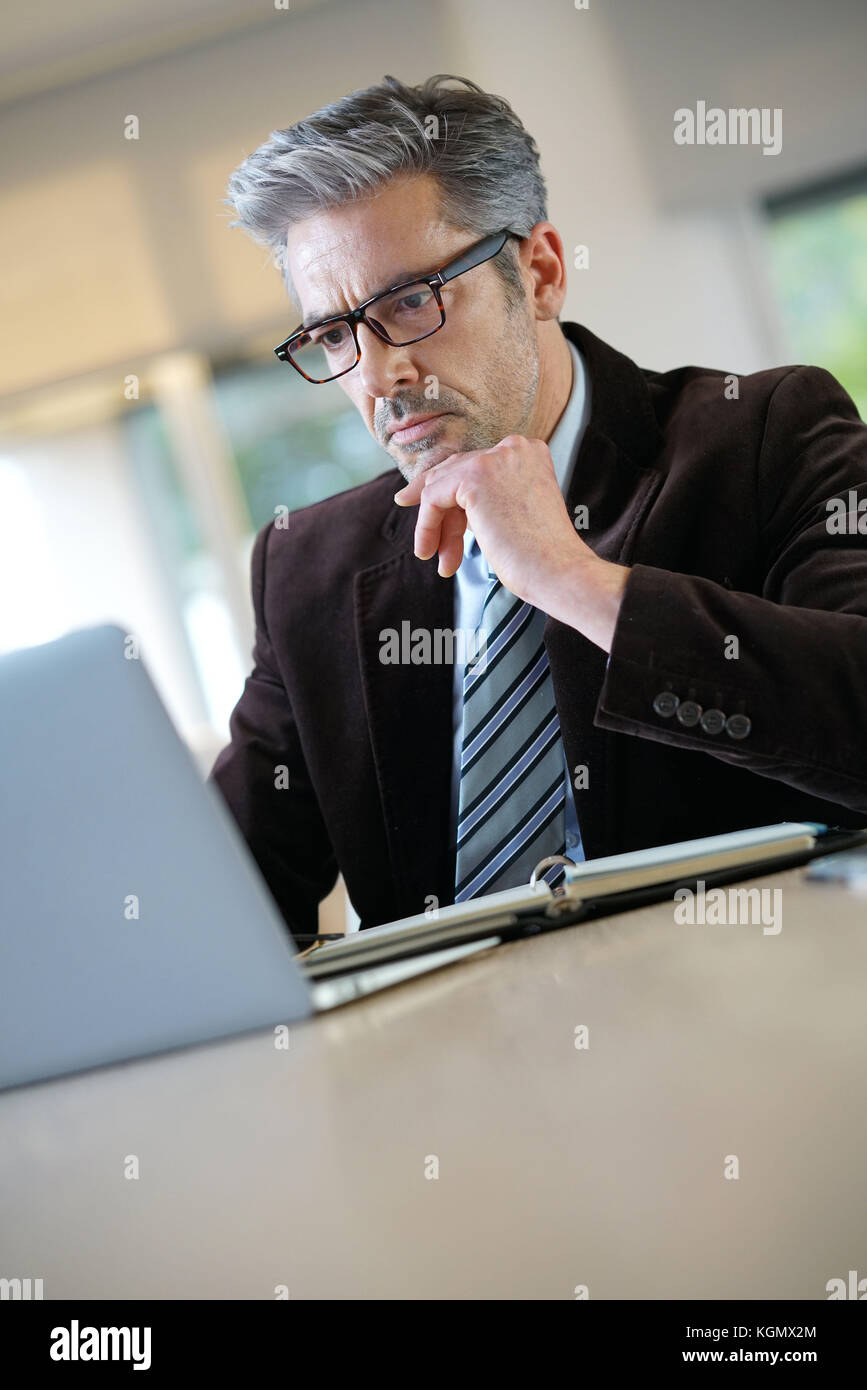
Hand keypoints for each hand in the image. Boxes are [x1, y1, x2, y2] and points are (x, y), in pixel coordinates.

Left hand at [393, 434, 629, 650]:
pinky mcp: (474, 476)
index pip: (474, 466)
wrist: (558, 570)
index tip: (432, 516)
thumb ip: (488, 496)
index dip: (451, 495)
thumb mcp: (514, 511)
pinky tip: (429, 549)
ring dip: (435, 527)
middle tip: (436, 551)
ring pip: (440, 486)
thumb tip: (446, 502)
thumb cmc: (542, 555)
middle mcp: (513, 447)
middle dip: (442, 516)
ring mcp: (494, 458)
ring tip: (441, 562)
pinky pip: (432, 498)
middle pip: (455, 475)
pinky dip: (426, 526)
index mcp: (529, 452)